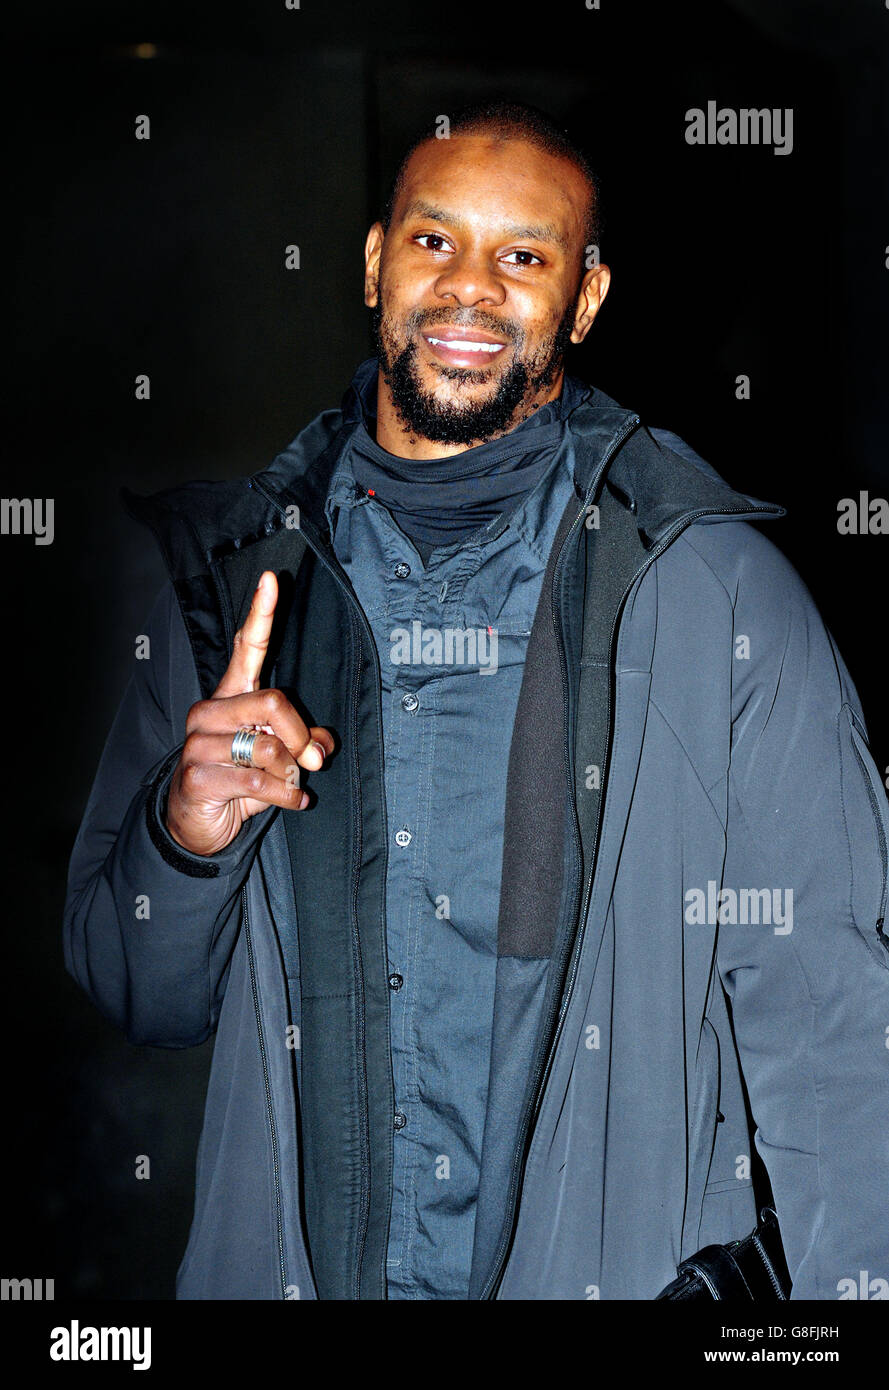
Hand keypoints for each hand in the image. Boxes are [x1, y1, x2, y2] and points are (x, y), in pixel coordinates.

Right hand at [165, 571, 333, 855]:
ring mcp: (199, 742)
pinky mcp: (197, 776)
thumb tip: (320, 749)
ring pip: (269, 748)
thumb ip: (306, 742)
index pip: (247, 647)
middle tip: (309, 762)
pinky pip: (259, 782)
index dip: (261, 613)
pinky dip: (286, 796)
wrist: (198, 823)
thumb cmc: (240, 779)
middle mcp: (211, 711)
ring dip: (291, 774)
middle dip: (301, 737)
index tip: (271, 579)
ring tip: (286, 785)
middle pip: (273, 702)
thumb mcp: (281, 757)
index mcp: (231, 695)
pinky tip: (291, 801)